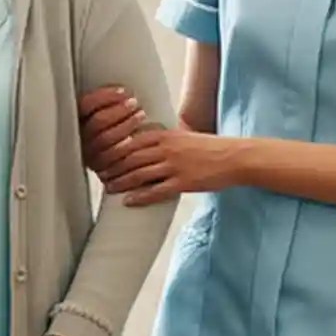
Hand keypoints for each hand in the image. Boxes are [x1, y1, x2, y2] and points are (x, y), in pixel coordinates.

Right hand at [77, 86, 147, 173]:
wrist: (106, 154)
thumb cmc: (112, 126)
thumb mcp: (104, 111)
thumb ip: (106, 103)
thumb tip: (123, 91)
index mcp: (75, 118)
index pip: (85, 105)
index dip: (105, 97)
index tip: (123, 91)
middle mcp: (79, 136)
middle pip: (97, 122)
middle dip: (119, 110)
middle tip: (134, 102)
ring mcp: (89, 153)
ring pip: (106, 138)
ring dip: (126, 124)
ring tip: (141, 114)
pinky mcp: (99, 166)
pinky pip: (113, 157)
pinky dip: (126, 144)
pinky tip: (137, 136)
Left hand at [98, 129, 239, 205]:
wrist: (234, 157)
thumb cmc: (210, 147)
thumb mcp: (184, 135)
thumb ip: (164, 136)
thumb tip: (144, 137)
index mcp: (166, 135)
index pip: (131, 141)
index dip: (114, 150)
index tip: (102, 157)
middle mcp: (166, 149)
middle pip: (130, 158)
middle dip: (112, 167)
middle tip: (101, 175)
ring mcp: (174, 166)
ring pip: (139, 174)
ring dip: (121, 182)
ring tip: (109, 188)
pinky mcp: (182, 183)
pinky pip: (155, 191)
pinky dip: (139, 196)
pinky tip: (129, 201)